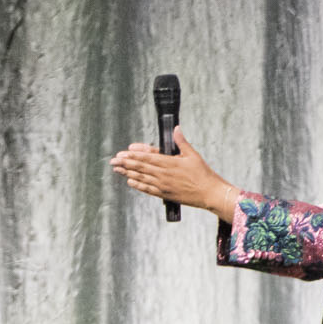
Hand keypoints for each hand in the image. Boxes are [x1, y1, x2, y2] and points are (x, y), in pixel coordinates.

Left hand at [110, 130, 240, 220]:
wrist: (209, 193)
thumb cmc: (203, 173)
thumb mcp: (193, 154)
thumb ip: (181, 142)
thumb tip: (177, 128)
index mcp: (170, 162)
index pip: (147, 158)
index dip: (133, 155)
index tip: (122, 153)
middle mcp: (164, 174)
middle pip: (140, 167)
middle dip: (125, 163)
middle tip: (113, 161)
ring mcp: (163, 185)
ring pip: (141, 178)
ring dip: (127, 173)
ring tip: (116, 169)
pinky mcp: (164, 194)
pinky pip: (147, 189)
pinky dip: (137, 185)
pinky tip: (129, 181)